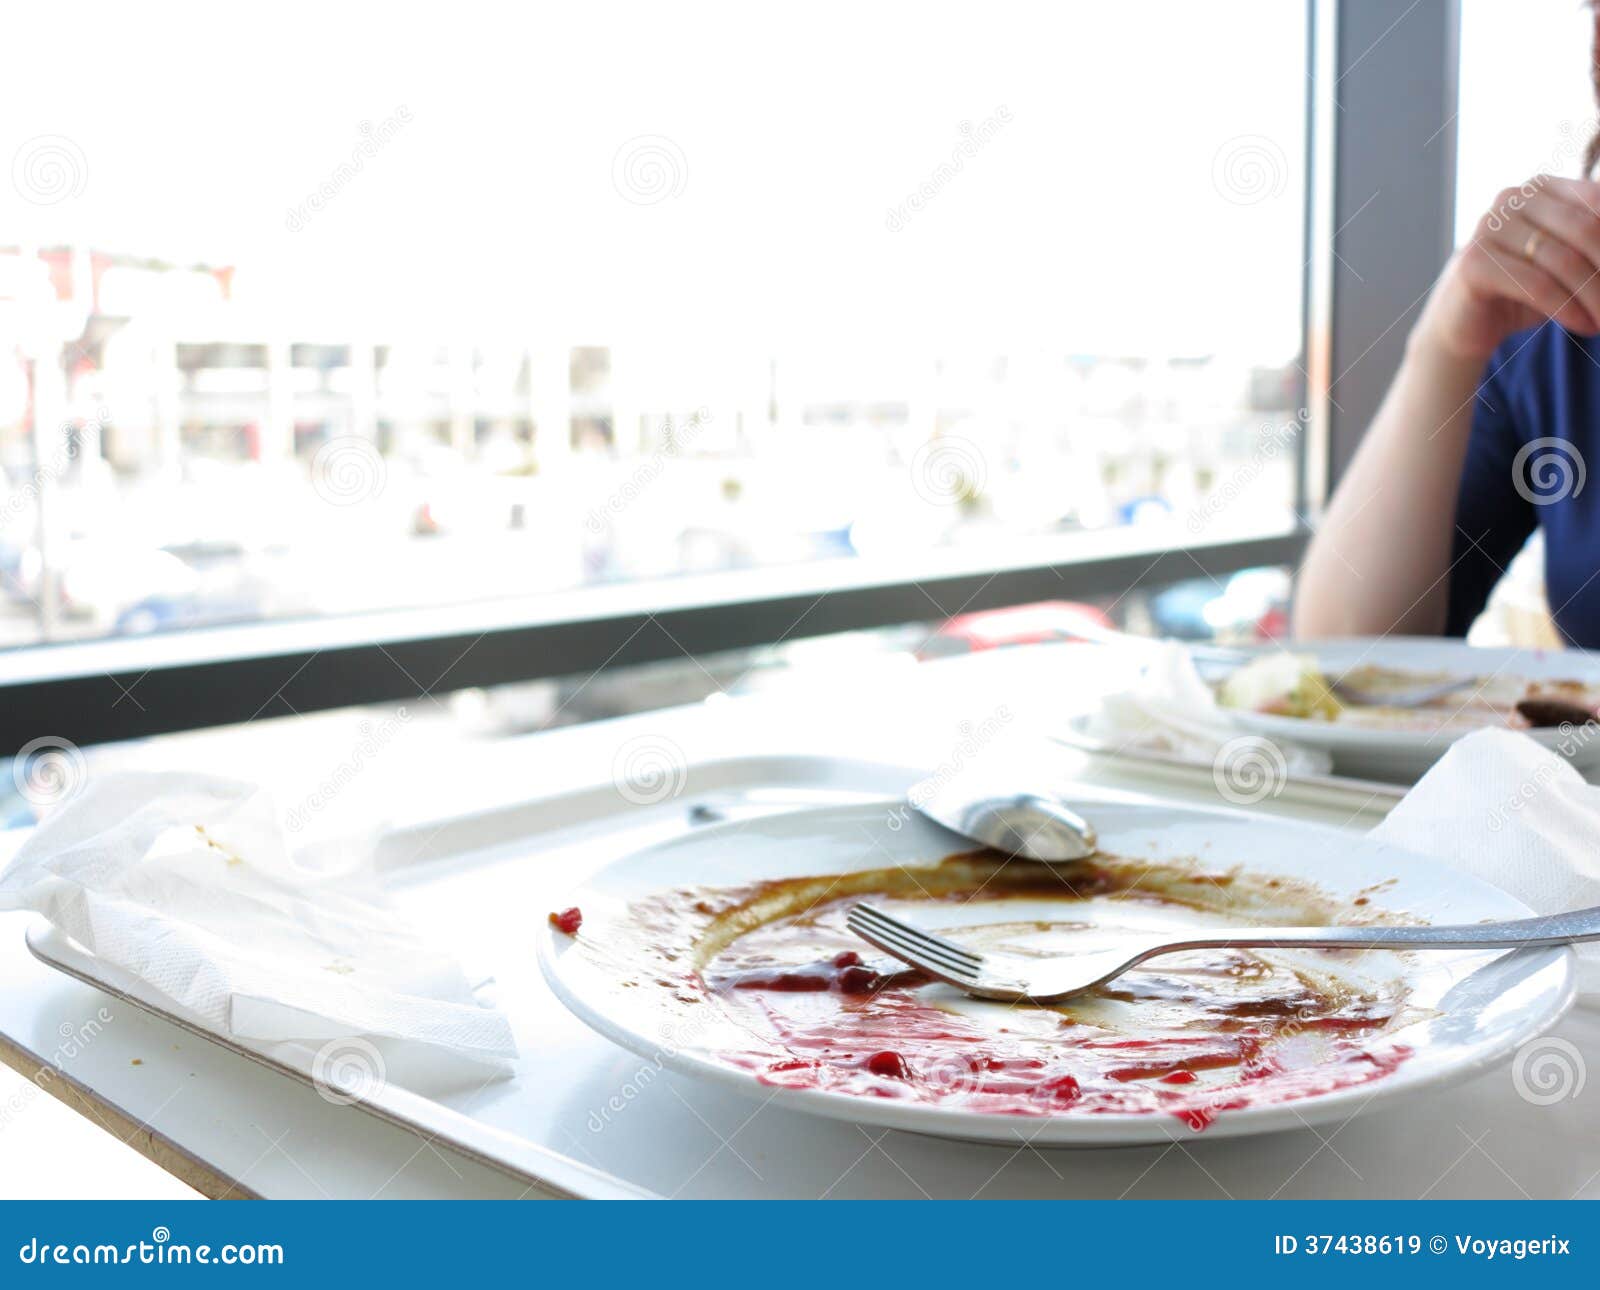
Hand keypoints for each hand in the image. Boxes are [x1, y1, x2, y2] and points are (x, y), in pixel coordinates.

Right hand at [1415, 175, 1599, 360]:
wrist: (1463, 323)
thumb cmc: (1522, 291)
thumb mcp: (1567, 260)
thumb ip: (1595, 244)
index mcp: (1541, 188)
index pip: (1597, 201)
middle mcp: (1512, 199)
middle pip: (1585, 229)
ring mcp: (1488, 228)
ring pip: (1563, 261)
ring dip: (1595, 297)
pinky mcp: (1473, 263)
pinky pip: (1535, 285)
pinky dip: (1567, 309)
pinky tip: (1585, 326)